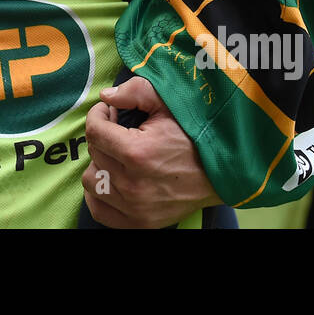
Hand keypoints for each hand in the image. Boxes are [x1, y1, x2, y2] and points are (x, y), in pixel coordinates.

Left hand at [81, 75, 222, 227]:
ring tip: (117, 156)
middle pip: (94, 154)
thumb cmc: (195, 136)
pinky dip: (100, 194)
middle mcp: (132, 184)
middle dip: (102, 136)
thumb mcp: (169, 104)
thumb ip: (135, 92)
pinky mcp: (139, 222)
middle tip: (119, 130)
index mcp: (137, 152)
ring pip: (91, 181)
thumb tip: (105, 96)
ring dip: (100, 165)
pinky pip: (99, 209)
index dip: (98, 115)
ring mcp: (134, 207)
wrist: (222, 174)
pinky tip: (113, 180)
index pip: (94, 131)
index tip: (108, 112)